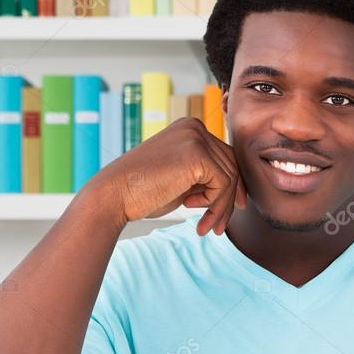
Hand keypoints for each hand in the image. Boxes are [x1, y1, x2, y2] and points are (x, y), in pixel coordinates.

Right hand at [84, 117, 246, 235]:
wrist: (114, 195)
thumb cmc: (144, 192)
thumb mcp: (182, 178)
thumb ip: (206, 176)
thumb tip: (239, 189)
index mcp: (189, 129)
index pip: (224, 157)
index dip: (231, 187)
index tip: (228, 211)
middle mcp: (195, 127)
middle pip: (231, 165)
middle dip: (228, 200)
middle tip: (219, 227)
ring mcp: (197, 137)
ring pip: (230, 177)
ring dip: (220, 208)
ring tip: (206, 227)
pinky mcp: (198, 154)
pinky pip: (223, 184)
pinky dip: (214, 204)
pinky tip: (190, 210)